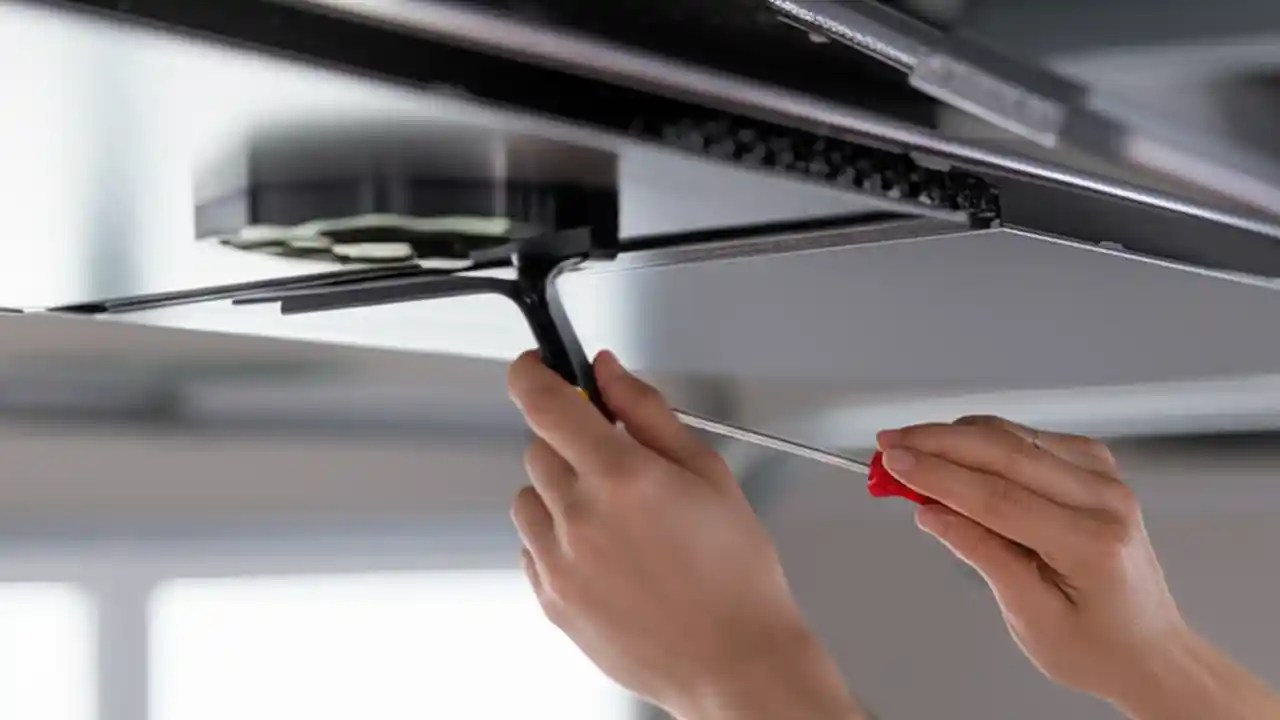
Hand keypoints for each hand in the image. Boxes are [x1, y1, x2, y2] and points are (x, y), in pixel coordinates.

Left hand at [508, 351, 863, 719]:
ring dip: (560, 493)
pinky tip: (608, 555)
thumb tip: (608, 372)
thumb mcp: (707, 473)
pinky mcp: (552, 600)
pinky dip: (557, 539)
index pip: (543, 403)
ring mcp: (559, 563)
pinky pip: (532, 547)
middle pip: (538, 448)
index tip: (535, 368)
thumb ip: (648, 412)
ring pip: (529, 498)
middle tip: (617, 464)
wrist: (734, 661)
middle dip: (571, 443)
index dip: (532, 374)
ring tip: (616, 520)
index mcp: (621, 477)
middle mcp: (581, 517)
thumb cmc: (735, 573)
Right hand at [879, 416, 1279, 718]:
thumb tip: (931, 512)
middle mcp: (1105, 499)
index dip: (937, 475)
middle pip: (1005, 452)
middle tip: (887, 442)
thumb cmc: (1097, 646)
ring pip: (1015, 437)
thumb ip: (983, 556)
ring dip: (955, 437)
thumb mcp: (1031, 617)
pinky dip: (984, 440)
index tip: (892, 462)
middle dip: (937, 442)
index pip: (998, 496)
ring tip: (907, 446)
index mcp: (1093, 542)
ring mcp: (1104, 477)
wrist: (1149, 649)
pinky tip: (952, 451)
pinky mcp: (1095, 467)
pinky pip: (1029, 439)